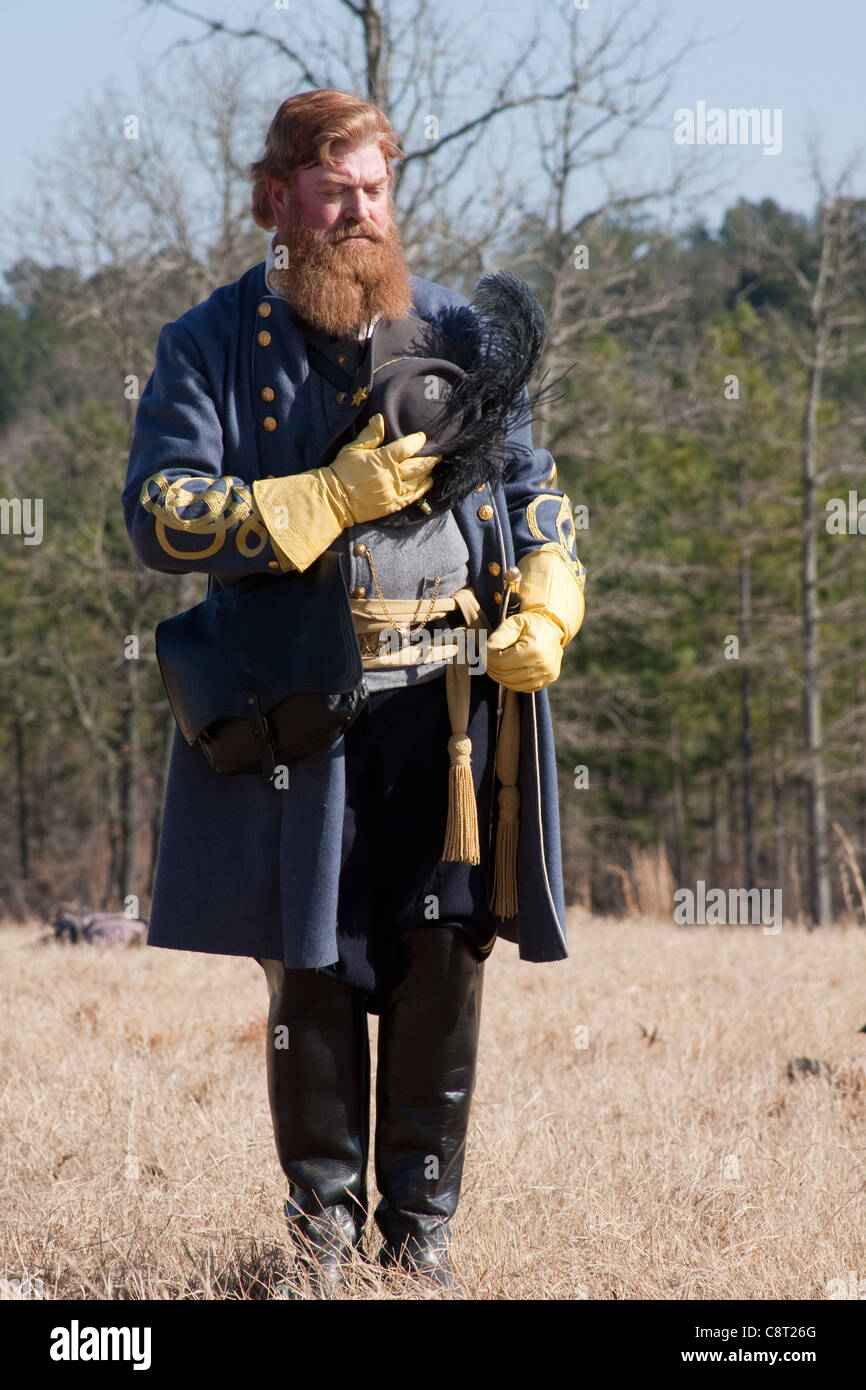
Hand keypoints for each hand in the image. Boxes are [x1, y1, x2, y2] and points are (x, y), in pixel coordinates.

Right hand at [251, 414, 439, 571]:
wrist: (334, 500)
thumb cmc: (341, 471)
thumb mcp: (353, 449)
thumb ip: (370, 435)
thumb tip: (381, 418)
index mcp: (382, 459)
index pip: (406, 447)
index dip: (417, 441)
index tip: (422, 437)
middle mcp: (392, 476)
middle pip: (418, 465)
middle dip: (430, 459)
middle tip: (438, 453)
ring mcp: (394, 492)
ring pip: (419, 481)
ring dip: (428, 473)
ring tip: (434, 467)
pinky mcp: (393, 505)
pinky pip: (413, 497)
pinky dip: (423, 489)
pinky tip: (428, 483)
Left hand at [485, 549, 584, 691]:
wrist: (556, 614)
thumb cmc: (530, 610)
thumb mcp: (513, 617)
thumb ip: (500, 635)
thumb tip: (487, 651)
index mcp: (535, 649)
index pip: (498, 661)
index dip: (486, 653)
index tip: (484, 644)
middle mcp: (544, 665)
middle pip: (502, 674)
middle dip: (491, 663)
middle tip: (485, 651)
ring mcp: (547, 674)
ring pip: (511, 683)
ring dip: (499, 673)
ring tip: (496, 657)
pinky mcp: (548, 678)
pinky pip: (523, 687)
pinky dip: (512, 679)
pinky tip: (509, 666)